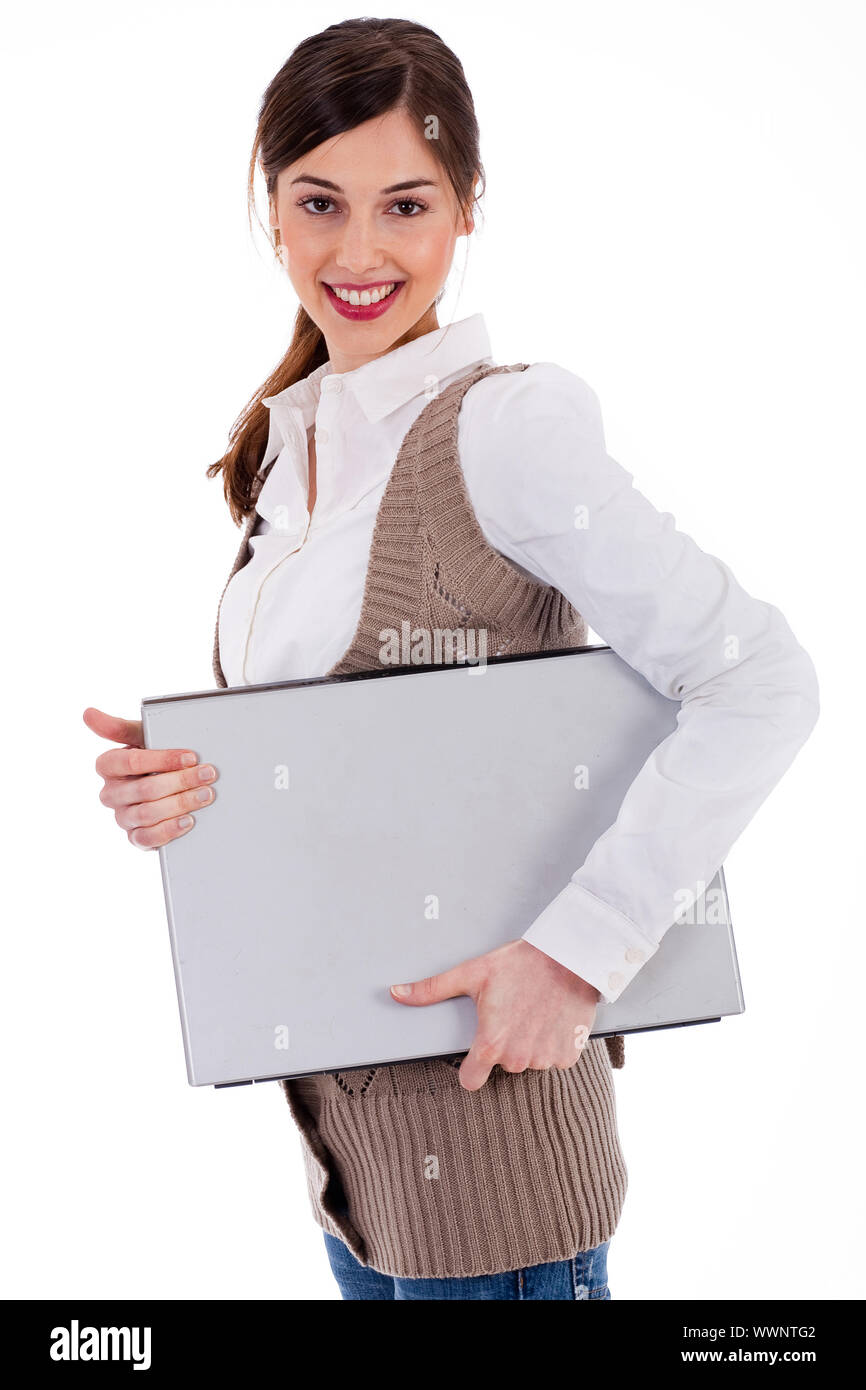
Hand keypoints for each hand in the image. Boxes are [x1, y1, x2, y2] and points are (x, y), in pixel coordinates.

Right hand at [84, 706, 218, 849]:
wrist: (172, 785)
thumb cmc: (156, 758)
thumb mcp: (142, 737)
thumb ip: (118, 727)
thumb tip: (87, 713)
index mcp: (108, 766)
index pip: (130, 761)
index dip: (162, 759)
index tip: (191, 756)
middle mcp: (111, 793)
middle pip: (143, 789)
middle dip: (179, 781)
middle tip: (207, 775)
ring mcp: (122, 817)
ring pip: (147, 813)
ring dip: (180, 803)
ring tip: (205, 794)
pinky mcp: (135, 838)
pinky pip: (147, 839)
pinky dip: (169, 830)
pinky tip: (189, 820)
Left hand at [390, 939, 599, 1091]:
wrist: (569, 956)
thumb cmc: (519, 963)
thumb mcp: (472, 973)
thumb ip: (432, 990)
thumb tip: (396, 993)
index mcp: (491, 1044)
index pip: (471, 1082)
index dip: (471, 1068)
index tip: (477, 1052)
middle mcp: (518, 1058)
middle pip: (502, 1065)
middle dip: (505, 1045)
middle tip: (512, 1014)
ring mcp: (545, 1059)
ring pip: (530, 1061)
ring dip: (530, 1043)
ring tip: (534, 1011)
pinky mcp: (568, 1055)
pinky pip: (555, 1058)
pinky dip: (554, 1043)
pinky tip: (552, 1018)